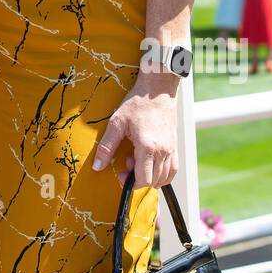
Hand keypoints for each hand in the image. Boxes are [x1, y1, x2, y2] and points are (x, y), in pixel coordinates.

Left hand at [92, 71, 179, 188]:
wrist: (157, 89)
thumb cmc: (138, 103)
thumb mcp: (117, 123)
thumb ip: (107, 146)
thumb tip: (97, 166)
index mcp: (148, 146)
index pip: (144, 179)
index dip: (131, 183)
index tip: (121, 174)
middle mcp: (163, 150)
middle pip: (154, 180)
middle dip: (139, 178)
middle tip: (128, 162)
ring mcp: (171, 149)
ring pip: (164, 177)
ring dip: (150, 175)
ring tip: (138, 160)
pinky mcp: (174, 145)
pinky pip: (173, 169)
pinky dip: (163, 174)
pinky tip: (152, 165)